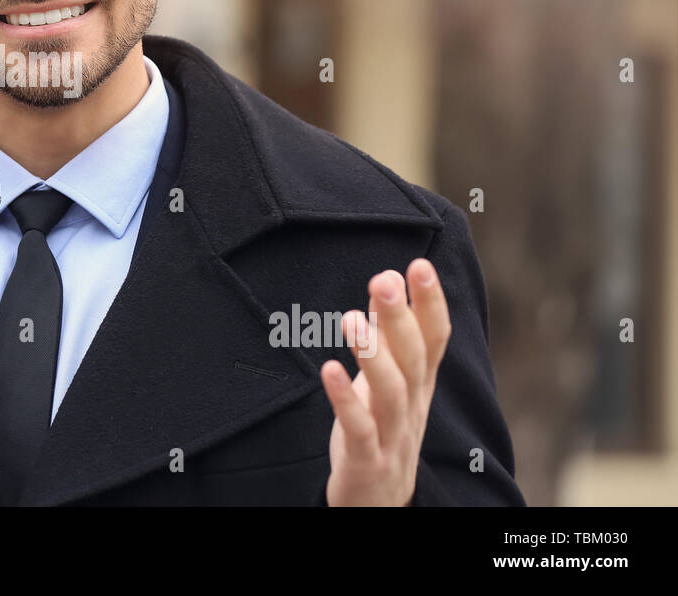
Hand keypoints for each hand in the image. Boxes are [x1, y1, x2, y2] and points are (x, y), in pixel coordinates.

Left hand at [321, 259, 451, 505]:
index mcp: (421, 384)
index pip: (434, 339)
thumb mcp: (389, 379)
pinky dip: (346, 399)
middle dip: (402, 318)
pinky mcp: (366, 459)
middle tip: (386, 278)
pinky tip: (329, 369)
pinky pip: (359, 428)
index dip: (431, 303)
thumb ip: (388, 333)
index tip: (420, 263)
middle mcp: (413, 406)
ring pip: (391, 392)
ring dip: (373, 353)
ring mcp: (393, 434)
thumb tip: (388, 281)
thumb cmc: (382, 428)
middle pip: (414, 359)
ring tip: (350, 317)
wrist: (380, 501)